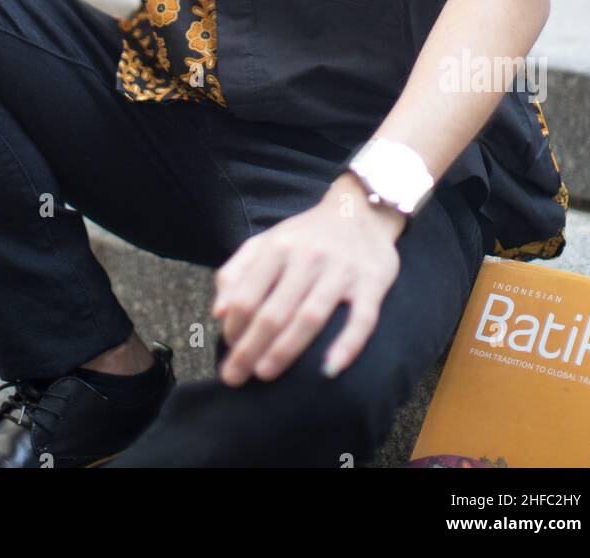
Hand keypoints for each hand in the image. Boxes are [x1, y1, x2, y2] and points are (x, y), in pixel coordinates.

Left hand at [211, 173, 405, 384]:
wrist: (360, 212)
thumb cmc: (305, 236)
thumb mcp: (266, 243)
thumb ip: (236, 272)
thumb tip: (218, 313)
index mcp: (279, 248)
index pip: (247, 295)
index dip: (233, 327)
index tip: (228, 349)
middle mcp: (308, 257)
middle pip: (274, 311)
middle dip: (250, 349)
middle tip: (235, 377)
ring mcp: (341, 270)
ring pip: (310, 317)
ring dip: (285, 350)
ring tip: (265, 374)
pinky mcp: (371, 283)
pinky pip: (361, 320)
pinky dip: (346, 346)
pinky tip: (328, 370)